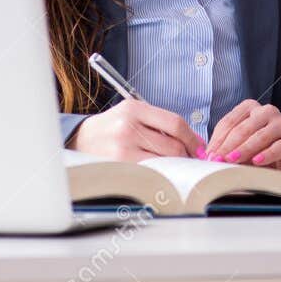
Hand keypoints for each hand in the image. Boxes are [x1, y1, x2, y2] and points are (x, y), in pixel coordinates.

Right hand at [70, 100, 202, 161]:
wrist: (81, 140)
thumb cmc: (111, 127)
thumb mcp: (132, 113)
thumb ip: (159, 122)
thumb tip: (193, 141)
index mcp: (133, 109)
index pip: (175, 123)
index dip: (193, 137)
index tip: (200, 146)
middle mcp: (127, 127)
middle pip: (173, 145)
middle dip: (187, 154)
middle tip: (192, 159)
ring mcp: (122, 149)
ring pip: (164, 161)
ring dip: (176, 165)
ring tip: (177, 165)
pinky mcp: (119, 167)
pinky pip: (151, 172)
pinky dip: (161, 173)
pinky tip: (161, 172)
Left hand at [203, 100, 280, 174]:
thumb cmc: (261, 149)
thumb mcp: (240, 146)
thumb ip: (224, 147)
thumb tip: (205, 155)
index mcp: (250, 108)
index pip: (229, 122)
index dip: (217, 140)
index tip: (208, 156)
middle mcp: (266, 111)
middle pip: (243, 128)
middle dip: (228, 146)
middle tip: (218, 160)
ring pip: (261, 135)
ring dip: (245, 149)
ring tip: (233, 161)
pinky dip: (268, 154)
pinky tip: (257, 162)